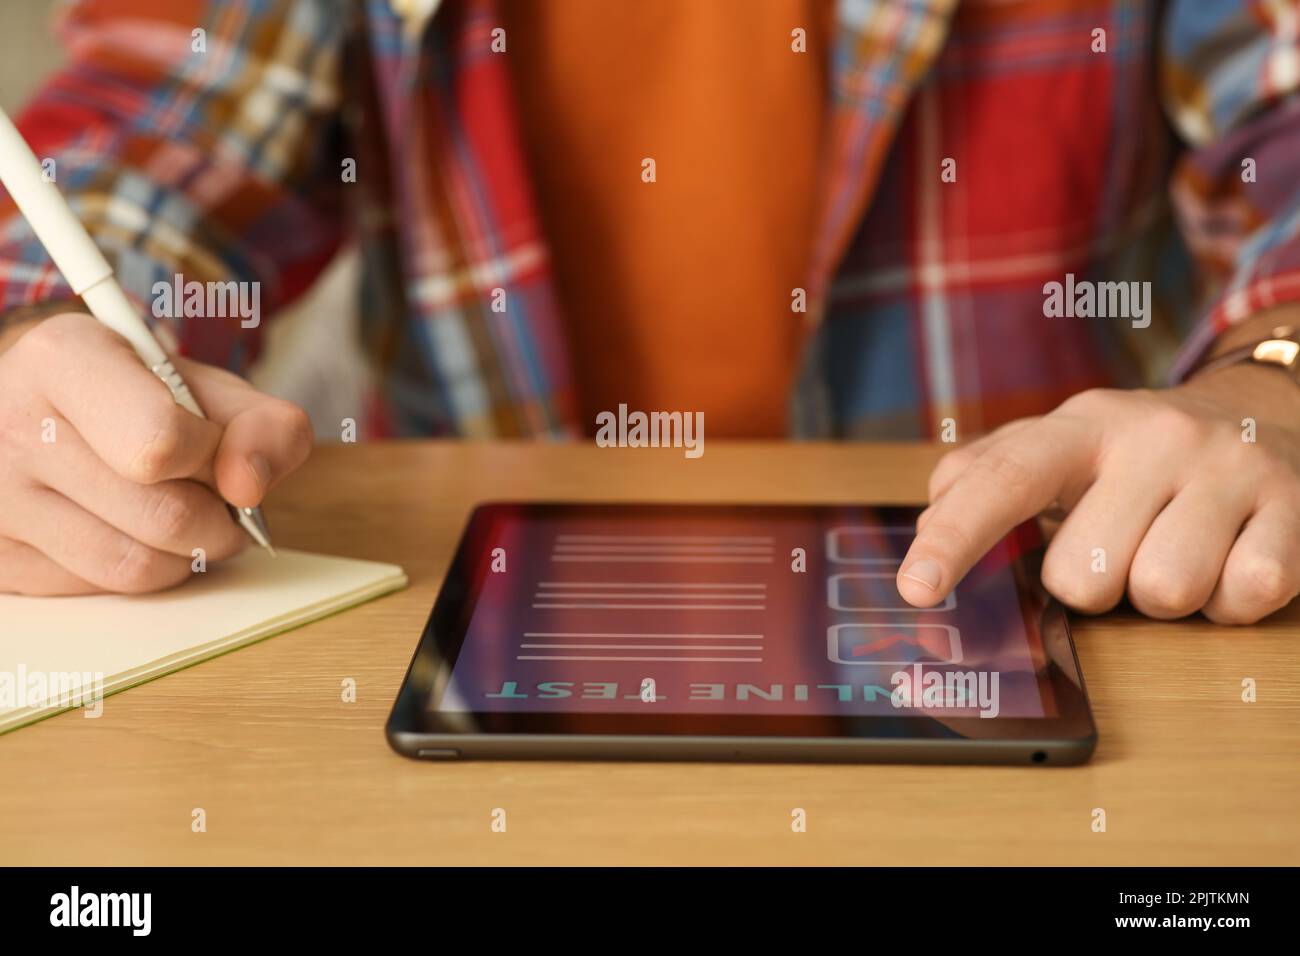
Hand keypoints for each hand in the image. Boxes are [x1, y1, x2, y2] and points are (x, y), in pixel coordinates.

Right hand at [0, 312, 312, 594]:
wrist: (42, 412)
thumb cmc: (135, 398)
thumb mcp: (206, 388)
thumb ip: (262, 424)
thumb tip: (250, 486)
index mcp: (65, 358)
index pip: (161, 443)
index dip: (213, 459)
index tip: (215, 449)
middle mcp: (12, 422)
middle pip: (164, 516)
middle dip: (217, 519)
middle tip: (218, 500)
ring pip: (135, 567)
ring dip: (185, 556)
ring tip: (182, 517)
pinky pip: (99, 590)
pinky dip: (139, 571)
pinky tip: (129, 532)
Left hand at [897, 366, 1299, 623]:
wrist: (1263, 416)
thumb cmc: (1136, 457)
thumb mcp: (1060, 448)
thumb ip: (984, 479)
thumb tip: (929, 521)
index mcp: (1080, 426)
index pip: (1004, 481)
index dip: (954, 538)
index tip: (916, 588)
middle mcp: (1153, 436)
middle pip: (1083, 576)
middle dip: (1097, 584)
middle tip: (1123, 545)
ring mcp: (1228, 467)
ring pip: (1162, 593)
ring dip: (1162, 596)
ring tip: (1178, 549)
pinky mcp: (1294, 504)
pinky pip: (1240, 599)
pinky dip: (1228, 602)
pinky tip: (1230, 556)